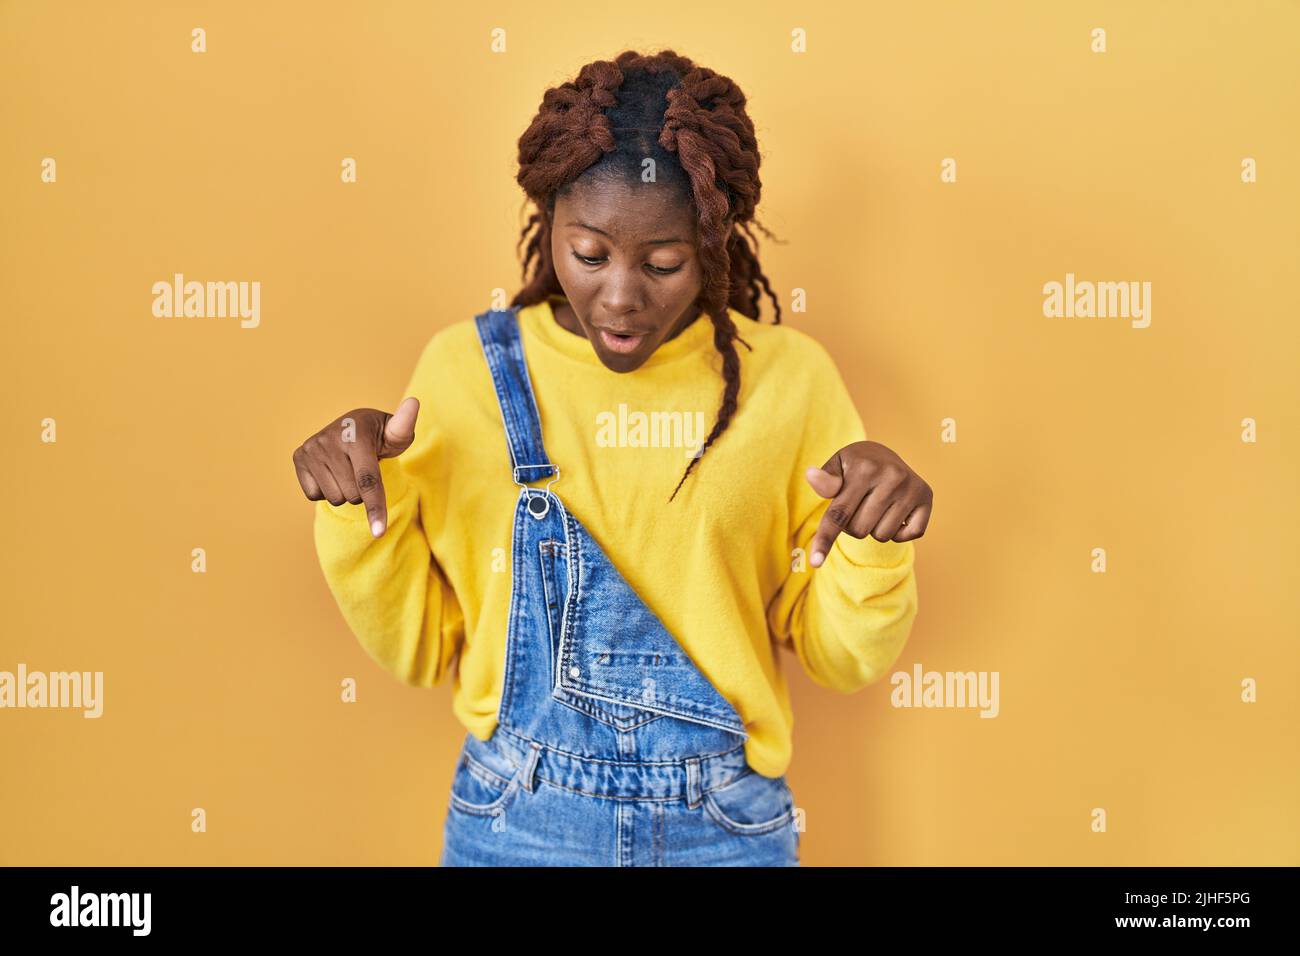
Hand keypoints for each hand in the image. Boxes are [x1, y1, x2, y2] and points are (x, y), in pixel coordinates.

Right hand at [292, 397, 419, 537]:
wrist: (350, 427)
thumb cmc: (380, 436)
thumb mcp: (395, 433)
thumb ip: (404, 425)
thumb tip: (414, 403)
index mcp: (356, 434)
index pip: (368, 480)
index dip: (376, 507)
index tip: (380, 532)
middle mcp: (329, 439)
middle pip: (353, 495)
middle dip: (363, 491)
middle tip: (364, 470)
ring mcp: (311, 448)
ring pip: (335, 498)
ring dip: (346, 491)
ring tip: (348, 470)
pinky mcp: (298, 457)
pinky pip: (315, 495)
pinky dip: (326, 490)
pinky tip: (332, 471)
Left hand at [804, 440, 931, 565]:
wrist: (883, 454)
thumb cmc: (854, 465)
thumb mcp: (836, 466)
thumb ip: (825, 480)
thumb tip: (812, 476)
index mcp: (864, 469)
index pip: (839, 514)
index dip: (825, 540)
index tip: (814, 563)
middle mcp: (892, 477)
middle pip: (858, 530)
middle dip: (852, 525)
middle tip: (858, 505)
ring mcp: (911, 488)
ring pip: (881, 536)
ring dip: (874, 528)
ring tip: (876, 506)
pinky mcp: (927, 498)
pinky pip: (907, 536)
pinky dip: (898, 532)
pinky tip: (895, 512)